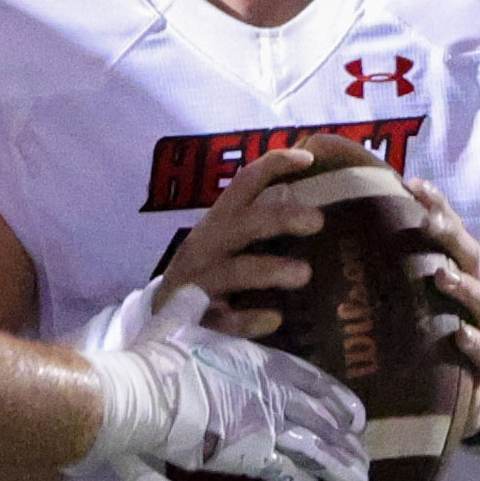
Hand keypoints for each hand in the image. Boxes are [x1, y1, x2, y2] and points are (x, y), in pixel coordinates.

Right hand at [146, 308, 369, 480]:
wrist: (145, 397)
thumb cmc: (160, 357)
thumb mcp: (181, 323)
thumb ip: (194, 308)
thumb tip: (190, 292)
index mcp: (263, 364)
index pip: (312, 382)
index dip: (336, 399)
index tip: (356, 414)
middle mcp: (273, 395)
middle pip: (320, 419)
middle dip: (344, 439)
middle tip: (364, 453)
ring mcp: (264, 427)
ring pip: (312, 447)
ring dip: (337, 463)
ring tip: (360, 477)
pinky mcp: (247, 456)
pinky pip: (284, 470)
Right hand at [157, 147, 324, 337]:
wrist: (158, 322)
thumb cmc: (212, 271)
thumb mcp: (231, 239)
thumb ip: (266, 219)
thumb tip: (321, 196)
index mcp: (222, 220)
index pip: (245, 182)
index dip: (274, 166)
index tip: (308, 158)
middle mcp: (208, 245)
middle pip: (244, 224)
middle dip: (280, 218)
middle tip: (318, 221)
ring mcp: (199, 282)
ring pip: (233, 271)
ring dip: (269, 269)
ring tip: (304, 274)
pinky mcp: (195, 320)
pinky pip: (222, 320)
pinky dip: (247, 320)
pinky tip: (274, 320)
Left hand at [405, 178, 479, 427]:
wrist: (473, 400)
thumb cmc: (435, 344)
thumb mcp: (413, 307)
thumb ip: (391, 279)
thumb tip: (337, 246)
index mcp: (459, 275)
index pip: (450, 232)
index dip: (436, 206)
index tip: (412, 183)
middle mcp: (476, 296)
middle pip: (470, 256)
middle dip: (451, 235)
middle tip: (428, 220)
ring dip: (464, 286)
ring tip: (441, 273)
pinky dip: (474, 342)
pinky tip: (458, 335)